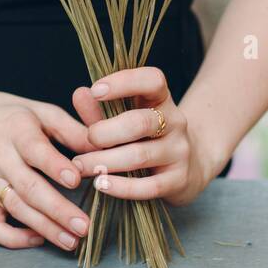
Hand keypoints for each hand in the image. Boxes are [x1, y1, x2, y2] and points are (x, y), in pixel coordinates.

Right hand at [0, 87, 95, 251]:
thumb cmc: (4, 114)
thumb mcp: (38, 111)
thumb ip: (71, 128)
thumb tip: (102, 146)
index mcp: (17, 129)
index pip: (34, 149)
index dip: (54, 165)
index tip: (75, 179)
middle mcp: (1, 157)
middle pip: (28, 187)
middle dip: (57, 210)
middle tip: (83, 226)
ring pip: (16, 209)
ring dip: (44, 228)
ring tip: (71, 241)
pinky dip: (11, 237)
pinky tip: (36, 238)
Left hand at [69, 67, 218, 206]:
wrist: (188, 167)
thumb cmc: (145, 139)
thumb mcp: (124, 119)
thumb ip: (99, 110)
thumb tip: (79, 94)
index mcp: (162, 99)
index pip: (152, 80)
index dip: (124, 82)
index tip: (95, 90)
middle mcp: (175, 122)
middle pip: (140, 122)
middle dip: (106, 132)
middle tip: (87, 139)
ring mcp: (179, 151)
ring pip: (140, 155)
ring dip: (105, 161)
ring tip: (81, 166)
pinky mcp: (179, 180)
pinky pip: (149, 186)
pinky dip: (121, 187)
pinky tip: (101, 184)